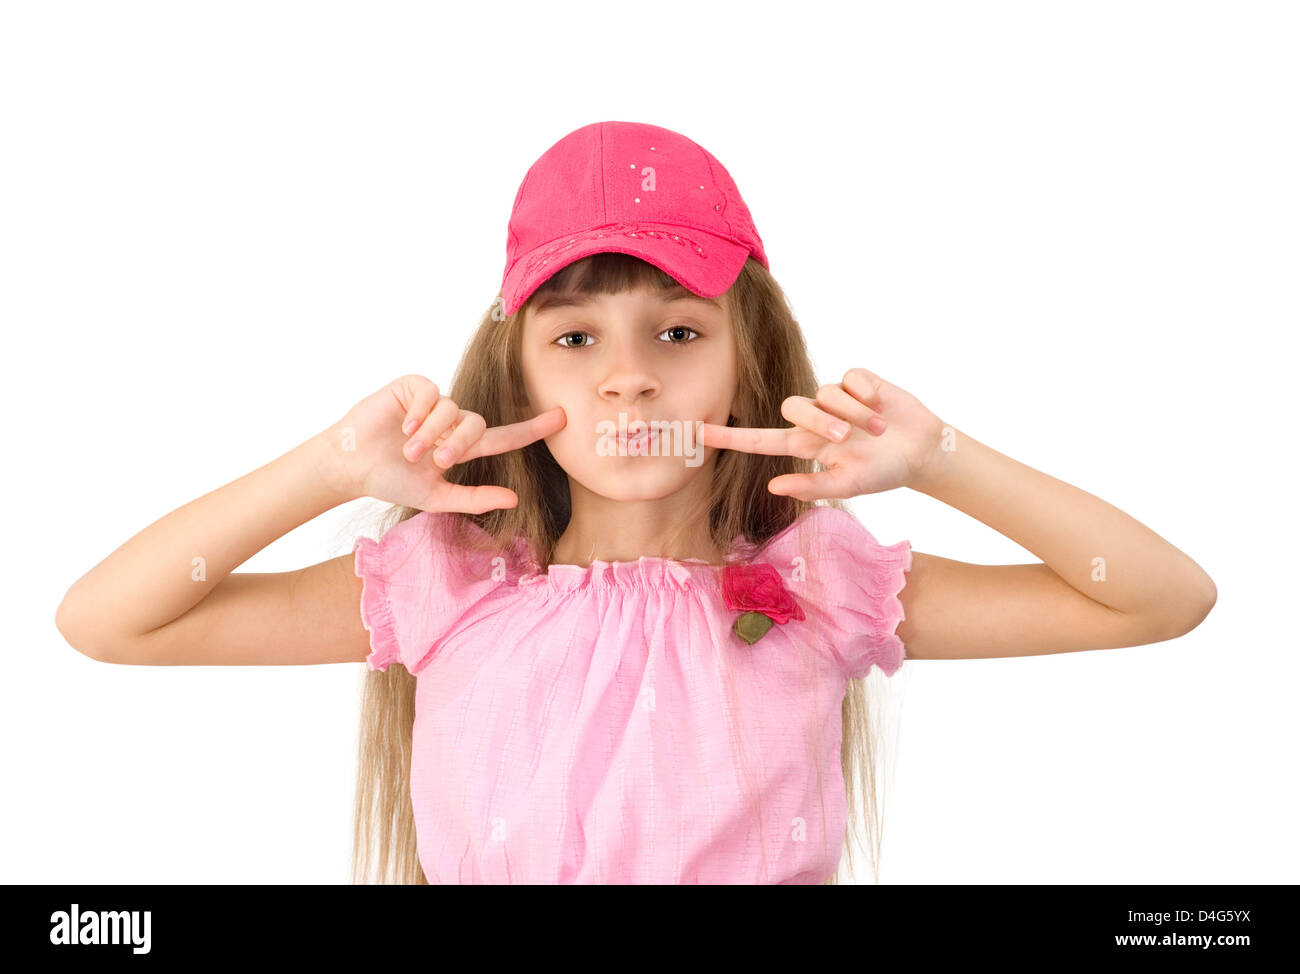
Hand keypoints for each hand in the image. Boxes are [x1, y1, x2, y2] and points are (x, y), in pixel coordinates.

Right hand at [318, 374, 565, 513]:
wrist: (351, 466)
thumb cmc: (391, 481)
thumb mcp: (436, 497)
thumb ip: (474, 500)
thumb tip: (514, 499)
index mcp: (460, 445)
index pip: (503, 437)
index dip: (532, 428)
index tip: (562, 419)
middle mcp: (451, 421)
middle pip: (477, 425)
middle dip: (459, 444)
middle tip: (436, 460)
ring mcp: (432, 403)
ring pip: (453, 410)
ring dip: (431, 434)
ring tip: (409, 450)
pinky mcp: (412, 387)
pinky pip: (431, 393)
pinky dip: (420, 412)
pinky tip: (403, 425)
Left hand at [695, 368, 944, 499]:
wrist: (921, 449)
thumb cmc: (882, 471)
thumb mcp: (849, 484)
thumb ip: (812, 486)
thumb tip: (774, 485)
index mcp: (806, 446)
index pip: (759, 440)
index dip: (728, 437)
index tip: (694, 432)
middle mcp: (815, 418)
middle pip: (794, 406)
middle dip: (820, 420)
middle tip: (848, 437)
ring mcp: (835, 397)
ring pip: (826, 392)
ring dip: (854, 412)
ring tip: (878, 429)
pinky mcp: (857, 380)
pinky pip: (851, 378)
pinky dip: (867, 393)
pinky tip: (881, 405)